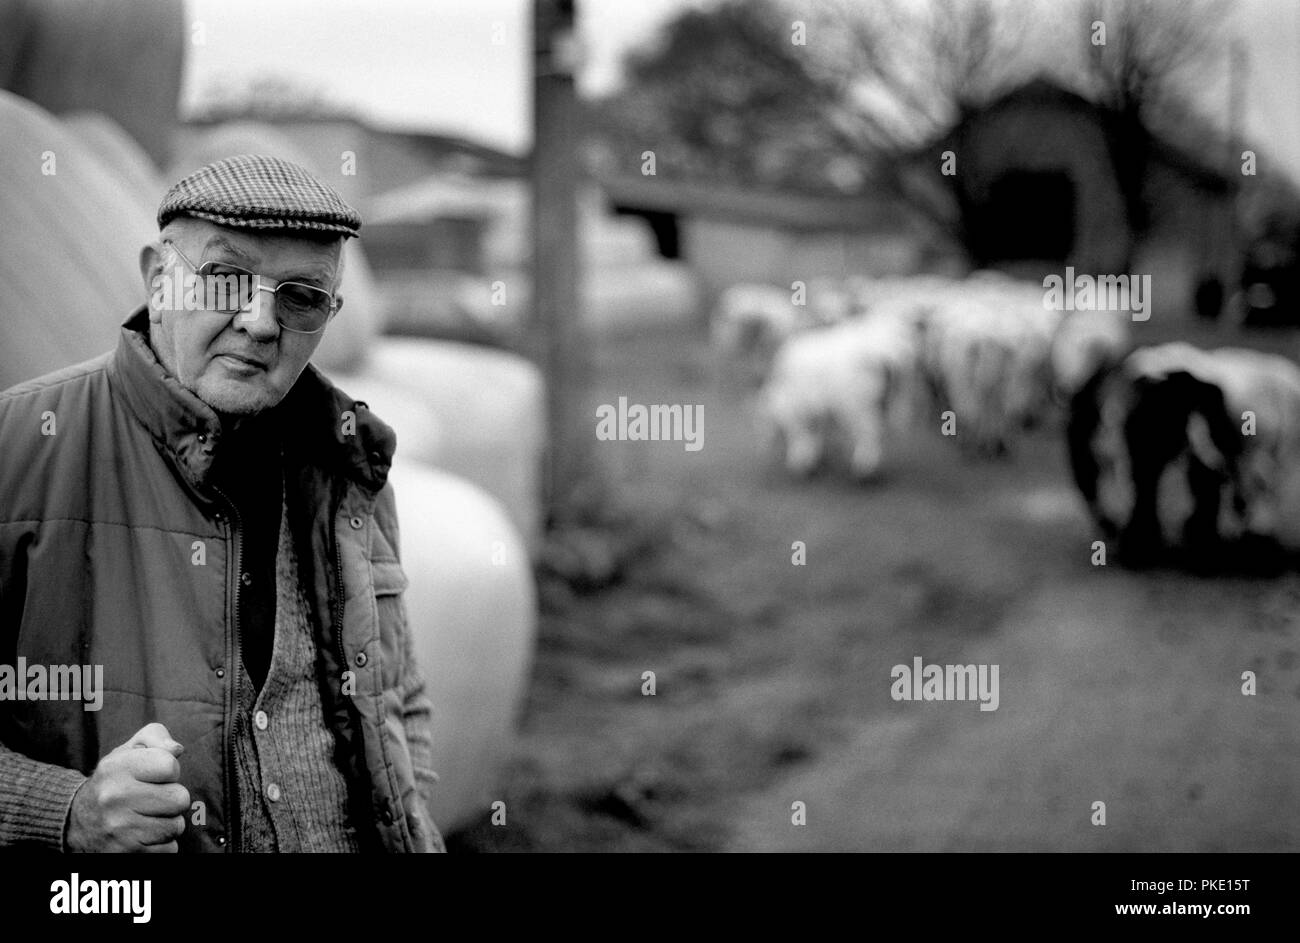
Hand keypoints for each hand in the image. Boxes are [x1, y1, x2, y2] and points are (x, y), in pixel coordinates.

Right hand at [65, 723, 189, 852]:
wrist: (76, 820)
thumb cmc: (116, 780)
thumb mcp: (129, 750)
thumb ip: (157, 737)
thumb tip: (177, 750)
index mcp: (117, 768)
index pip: (170, 766)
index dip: (170, 770)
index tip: (157, 775)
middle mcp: (114, 798)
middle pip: (180, 799)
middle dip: (173, 798)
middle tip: (154, 798)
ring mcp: (119, 828)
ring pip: (176, 826)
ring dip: (169, 822)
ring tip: (148, 816)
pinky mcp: (125, 853)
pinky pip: (169, 849)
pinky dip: (162, 843)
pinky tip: (144, 834)